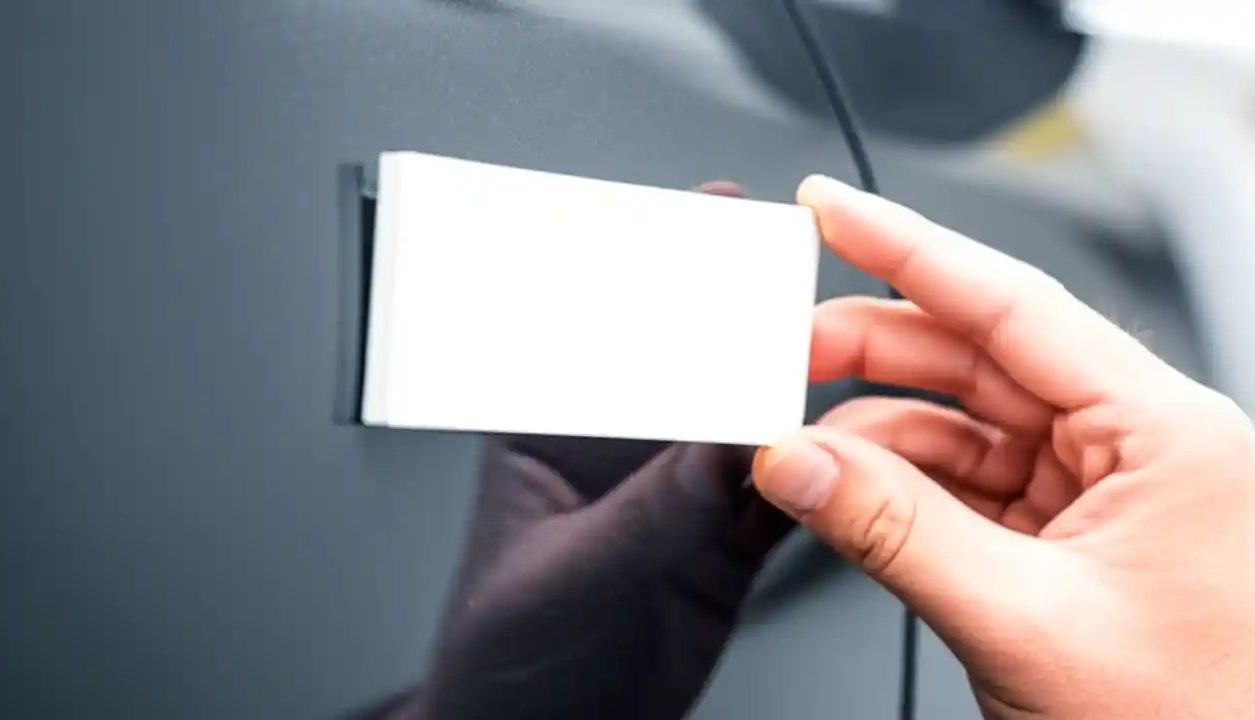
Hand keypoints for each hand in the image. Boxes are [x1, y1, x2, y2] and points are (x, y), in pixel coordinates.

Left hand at [391, 182, 792, 719]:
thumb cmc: (501, 657)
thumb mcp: (564, 581)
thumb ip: (646, 514)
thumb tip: (726, 447)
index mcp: (550, 432)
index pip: (604, 337)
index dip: (654, 274)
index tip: (708, 220)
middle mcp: (620, 452)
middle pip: (689, 365)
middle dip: (738, 317)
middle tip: (793, 273)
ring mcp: (675, 496)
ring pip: (746, 423)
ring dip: (789, 391)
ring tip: (842, 349)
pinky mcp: (719, 546)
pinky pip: (781, 496)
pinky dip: (821, 475)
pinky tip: (852, 451)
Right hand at [753, 176, 1254, 717]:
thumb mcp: (1027, 623)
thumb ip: (894, 532)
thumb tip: (797, 461)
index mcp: (1165, 431)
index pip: (1014, 305)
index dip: (909, 247)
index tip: (830, 208)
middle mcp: (1135, 444)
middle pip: (977, 354)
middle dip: (870, 345)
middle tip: (782, 345)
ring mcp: (1097, 491)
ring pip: (960, 421)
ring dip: (873, 426)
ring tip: (799, 443)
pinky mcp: (1062, 538)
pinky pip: (962, 482)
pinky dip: (895, 481)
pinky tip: (844, 486)